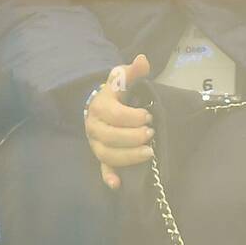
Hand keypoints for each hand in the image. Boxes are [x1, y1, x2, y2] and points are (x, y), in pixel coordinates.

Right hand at [84, 54, 154, 189]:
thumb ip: (132, 71)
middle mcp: (94, 126)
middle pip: (110, 137)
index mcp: (100, 106)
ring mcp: (96, 143)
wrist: (99, 105)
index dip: (133, 117)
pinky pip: (101, 169)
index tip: (148, 115)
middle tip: (151, 133)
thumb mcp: (123, 78)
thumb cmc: (116, 92)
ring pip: (107, 154)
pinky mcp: (100, 156)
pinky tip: (118, 184)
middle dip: (133, 137)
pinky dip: (108, 177)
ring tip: (149, 153)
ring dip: (128, 156)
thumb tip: (143, 60)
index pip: (115, 114)